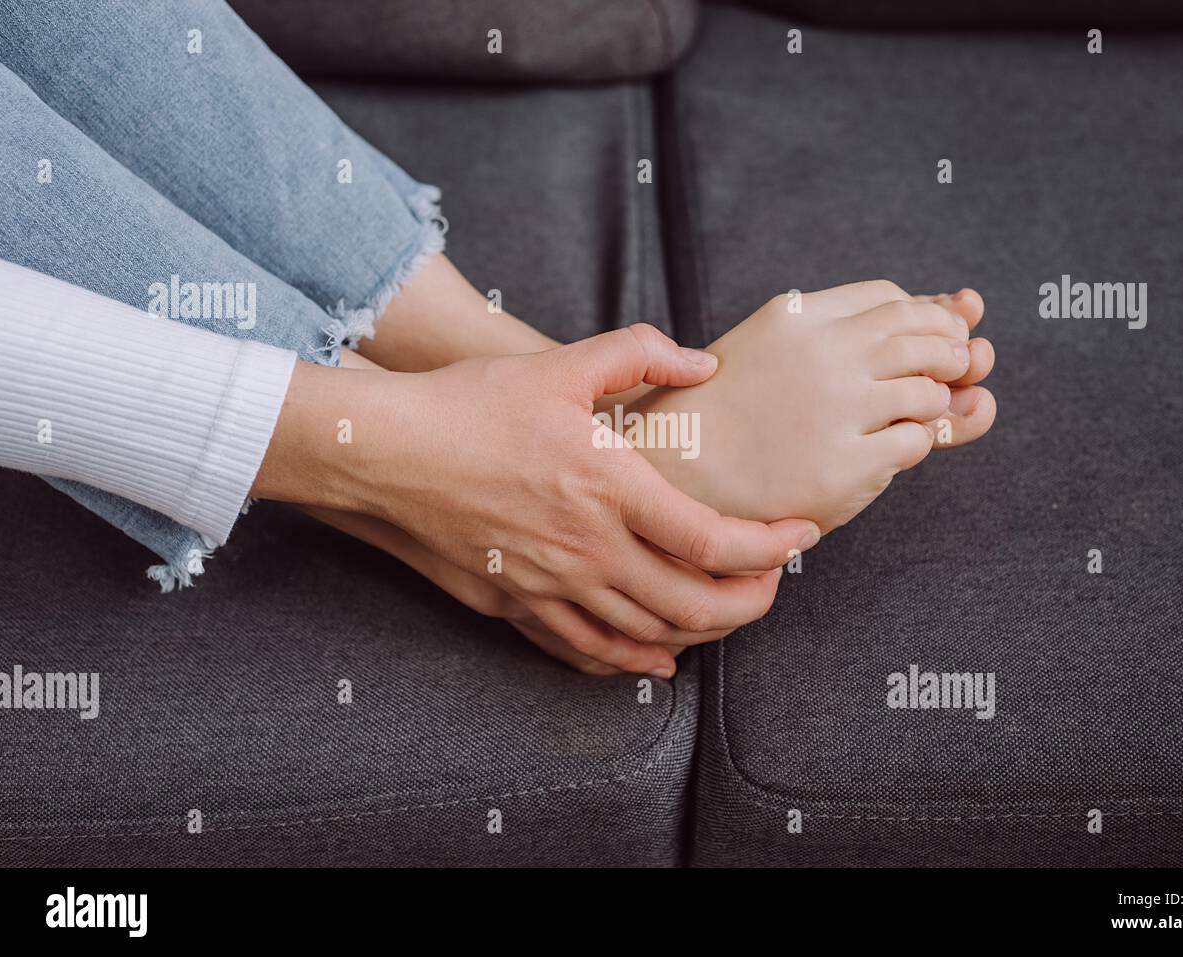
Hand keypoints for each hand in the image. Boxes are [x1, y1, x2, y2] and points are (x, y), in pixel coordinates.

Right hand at [256, 324, 820, 675]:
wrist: (383, 454)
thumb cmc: (470, 405)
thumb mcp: (561, 364)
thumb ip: (640, 355)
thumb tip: (703, 364)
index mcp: (609, 489)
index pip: (714, 541)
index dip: (771, 548)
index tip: (798, 537)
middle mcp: (588, 550)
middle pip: (694, 604)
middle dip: (751, 602)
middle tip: (772, 583)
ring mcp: (550, 587)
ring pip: (647, 636)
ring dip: (701, 632)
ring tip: (728, 611)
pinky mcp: (515, 607)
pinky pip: (586, 651)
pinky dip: (631, 661)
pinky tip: (655, 659)